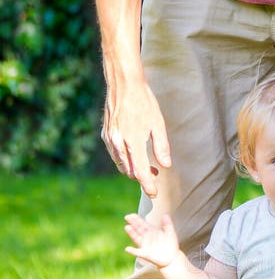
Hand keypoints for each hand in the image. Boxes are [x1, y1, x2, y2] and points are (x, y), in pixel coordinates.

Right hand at [102, 79, 170, 197]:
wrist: (123, 84)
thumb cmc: (144, 102)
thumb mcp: (158, 124)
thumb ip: (161, 147)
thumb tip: (165, 165)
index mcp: (134, 142)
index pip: (141, 172)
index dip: (148, 186)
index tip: (154, 194)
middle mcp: (119, 143)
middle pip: (130, 171)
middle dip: (142, 177)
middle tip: (155, 174)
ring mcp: (110, 139)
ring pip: (121, 165)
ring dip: (134, 169)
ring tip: (147, 165)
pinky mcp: (106, 134)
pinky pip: (115, 155)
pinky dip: (125, 160)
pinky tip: (134, 154)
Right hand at [124, 213, 179, 267]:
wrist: (172, 258)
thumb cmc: (171, 245)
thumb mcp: (170, 233)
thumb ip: (167, 224)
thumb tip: (165, 214)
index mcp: (152, 232)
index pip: (143, 224)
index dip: (137, 219)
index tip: (132, 215)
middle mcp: (146, 238)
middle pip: (138, 229)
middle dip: (133, 223)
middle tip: (127, 217)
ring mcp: (145, 246)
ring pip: (137, 238)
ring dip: (132, 233)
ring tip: (127, 227)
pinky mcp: (145, 254)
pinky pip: (138, 252)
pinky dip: (133, 251)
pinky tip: (127, 249)